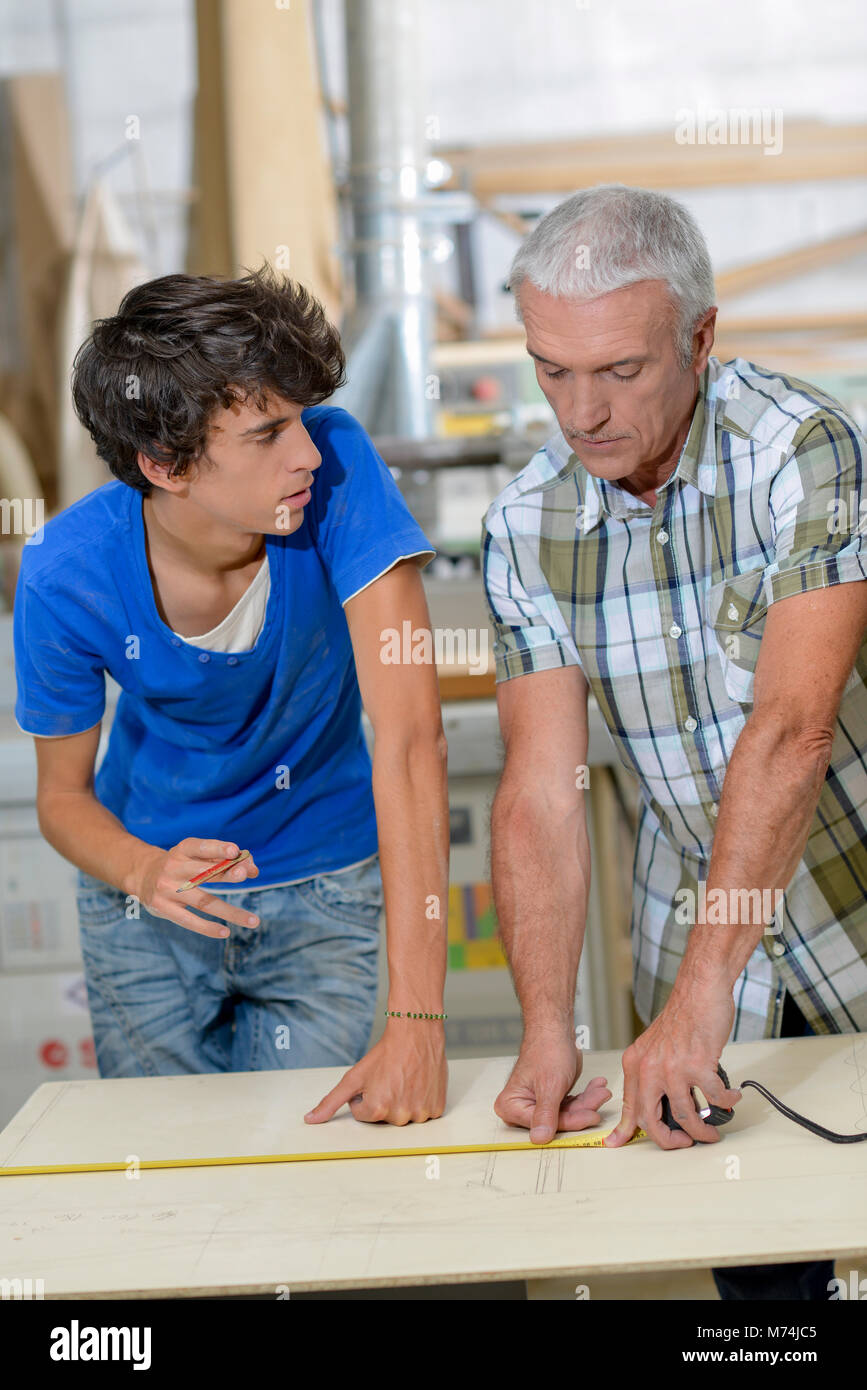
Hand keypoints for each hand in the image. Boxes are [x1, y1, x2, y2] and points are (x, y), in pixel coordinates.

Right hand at [131, 838, 259, 936]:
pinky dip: (207, 927)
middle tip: (244, 874)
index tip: (235, 851)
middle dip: (225, 872)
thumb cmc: (182, 864)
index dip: (217, 848)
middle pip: (203, 873)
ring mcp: (167, 889)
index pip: (200, 847)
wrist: (143, 874)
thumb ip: (225, 860)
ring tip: (253, 920)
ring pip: (203, 901)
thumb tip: (253, 870)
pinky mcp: (163, 908)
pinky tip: (225, 932)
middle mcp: (173, 868)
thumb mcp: (197, 856)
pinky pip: (188, 920)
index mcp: (182, 850)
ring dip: (229, 911)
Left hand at [304, 1019, 446, 1124]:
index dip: (364, 1095)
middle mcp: (400, 1116)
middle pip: (383, 1117)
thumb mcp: (353, 1077)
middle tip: (390, 1078)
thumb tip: (309, 1120)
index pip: (361, 1114)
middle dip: (384, 1100)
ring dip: (403, 1101)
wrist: (416, 1033)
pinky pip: (424, 1113)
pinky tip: (418, 1083)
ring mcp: (421, 1113)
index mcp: (377, 1109)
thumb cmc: (385, 1053)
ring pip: (404, 1116)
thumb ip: (330, 1102)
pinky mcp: (436, 1109)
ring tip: (405, 1079)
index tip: (374, 1080)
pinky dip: (421, 1101)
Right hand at [493, 1029, 611, 1143]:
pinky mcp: (552, 1100)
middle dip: (582, 1108)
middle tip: (600, 1098)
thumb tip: (539, 1138)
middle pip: (557, 1121)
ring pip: (568, 1114)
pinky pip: (571, 1106)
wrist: (555, 1029)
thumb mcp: (549, 1085)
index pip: (544, 1124)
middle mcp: (521, 1108)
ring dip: (587, 1102)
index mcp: (510, 1105)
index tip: (590, 1115)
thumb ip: (545, 1114)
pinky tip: (597, 1088)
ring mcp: (537, 1104)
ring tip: (600, 1090)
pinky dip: (586, 1097)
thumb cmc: (546, 1049)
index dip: (570, 1120)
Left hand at [604, 981, 741, 1149]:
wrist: (699, 991)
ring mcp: (673, 1068)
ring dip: (702, 1130)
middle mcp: (649, 1067)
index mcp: (635, 1063)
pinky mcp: (698, 1065)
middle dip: (669, 1140)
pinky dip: (727, 1101)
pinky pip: (714, 1098)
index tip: (617, 1143)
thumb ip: (653, 1075)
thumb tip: (662, 1107)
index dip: (625, 1129)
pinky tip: (732, 1096)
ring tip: (713, 1129)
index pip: (630, 1105)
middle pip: (651, 1120)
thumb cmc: (682, 1017)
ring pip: (685, 1116)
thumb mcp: (654, 1047)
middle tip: (685, 1143)